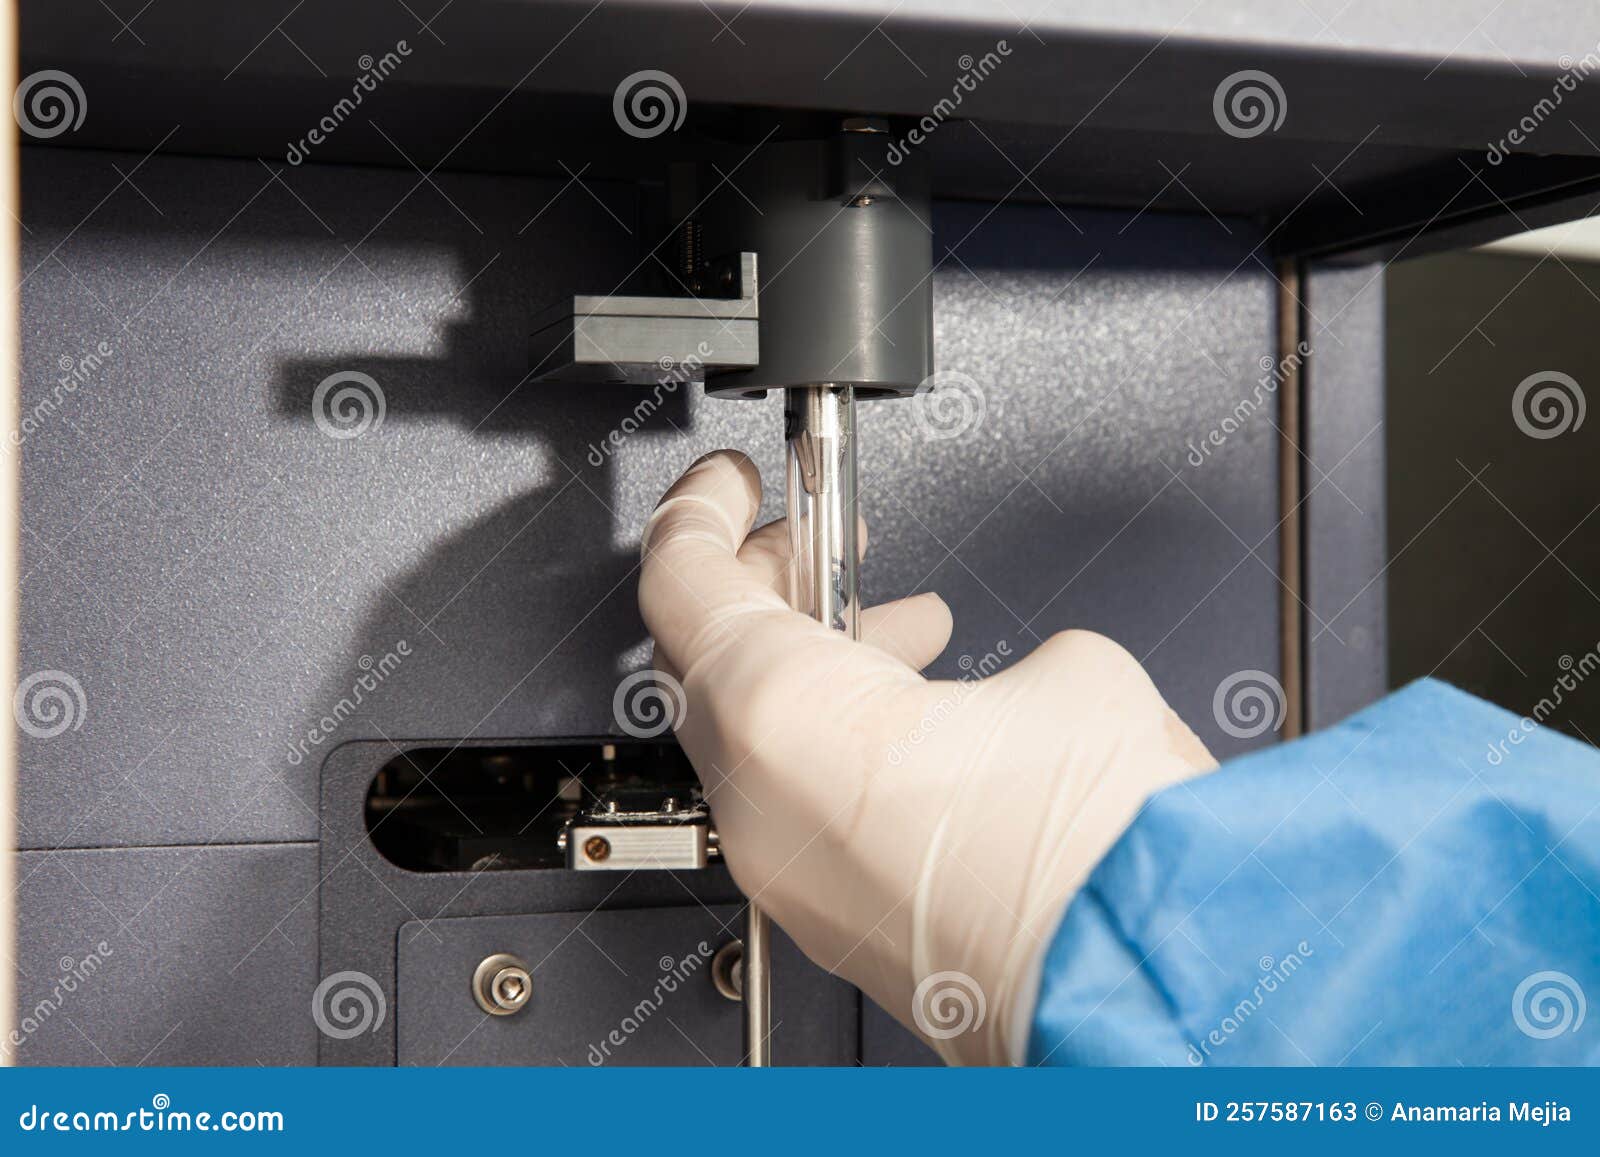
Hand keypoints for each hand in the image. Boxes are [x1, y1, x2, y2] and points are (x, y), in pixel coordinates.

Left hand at [639, 450, 1215, 1063]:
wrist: (1143, 998)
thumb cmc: (1101, 860)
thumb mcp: (1072, 679)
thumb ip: (1008, 655)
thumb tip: (1026, 681)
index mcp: (784, 716)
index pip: (683, 580)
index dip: (703, 510)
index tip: (730, 485)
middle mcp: (760, 807)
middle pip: (711, 659)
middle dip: (775, 584)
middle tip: (829, 545)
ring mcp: (789, 878)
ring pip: (757, 736)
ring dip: (816, 664)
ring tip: (905, 631)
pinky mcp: (833, 924)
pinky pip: (796, 805)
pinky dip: (837, 743)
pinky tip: (920, 728)